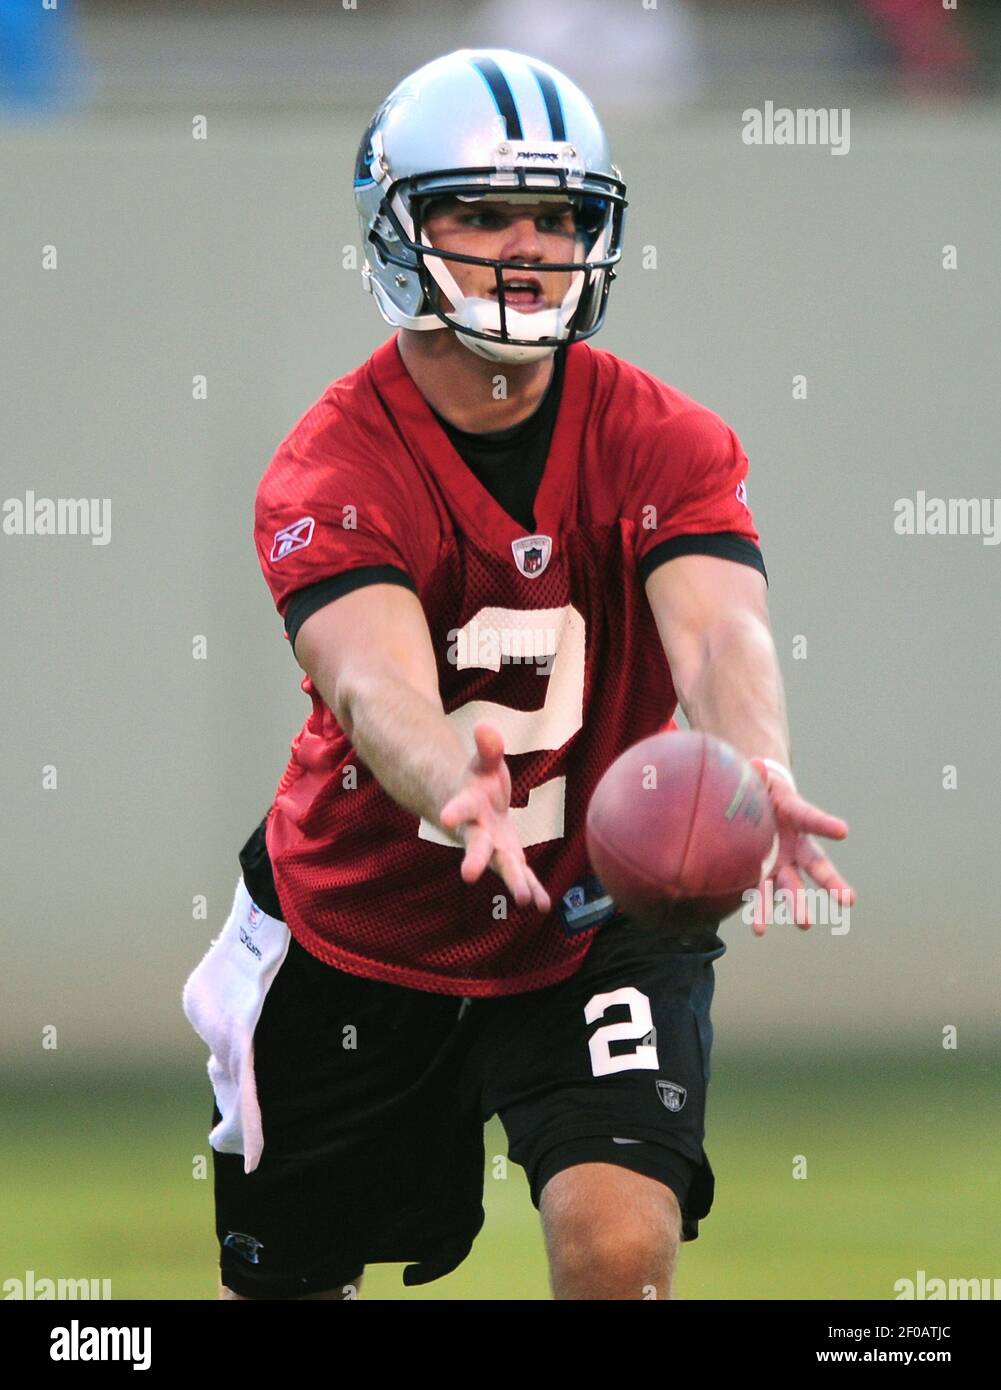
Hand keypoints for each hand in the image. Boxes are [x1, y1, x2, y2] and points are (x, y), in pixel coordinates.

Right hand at [439, 722, 551, 913]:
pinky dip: (532, 889)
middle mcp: (476, 832)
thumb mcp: (482, 762)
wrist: (470, 809)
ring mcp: (493, 848)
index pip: (460, 807)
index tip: (447, 817)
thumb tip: (485, 727)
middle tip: (468, 875)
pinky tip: (542, 906)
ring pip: (502, 866)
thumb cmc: (477, 782)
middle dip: (473, 859)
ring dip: (513, 882)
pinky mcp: (509, 857)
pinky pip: (522, 874)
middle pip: (476, 845)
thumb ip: (487, 748)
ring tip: (524, 900)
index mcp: (468, 807)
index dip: (454, 811)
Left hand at [748, 759, 855, 934]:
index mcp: (795, 815)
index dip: (825, 824)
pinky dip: (760, 910)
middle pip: (817, 865)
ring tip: (806, 925)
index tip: (843, 831)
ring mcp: (781, 863)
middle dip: (831, 883)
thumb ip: (757, 774)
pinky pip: (761, 894)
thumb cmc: (760, 788)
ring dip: (797, 905)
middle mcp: (796, 845)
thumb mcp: (757, 776)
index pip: (811, 818)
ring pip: (792, 886)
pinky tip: (759, 929)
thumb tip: (756, 765)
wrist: (753, 803)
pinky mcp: (761, 875)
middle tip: (848, 901)